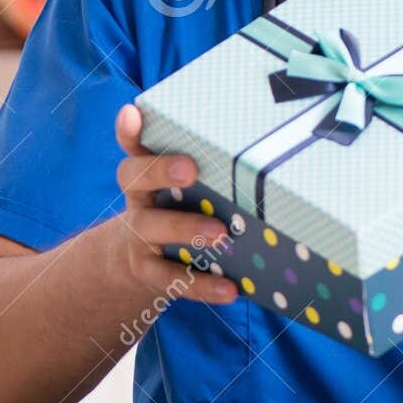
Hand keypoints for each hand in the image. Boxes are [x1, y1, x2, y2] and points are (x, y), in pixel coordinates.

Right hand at [113, 103, 237, 305]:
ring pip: (151, 227)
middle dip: (160, 170)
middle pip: (133, 177)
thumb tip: (273, 146)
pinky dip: (201, 285)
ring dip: (186, 228)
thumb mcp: (184, 187)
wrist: (140, 262)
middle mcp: (137, 198)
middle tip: (191, 169)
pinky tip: (229, 289)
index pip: (133, 143)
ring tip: (220, 233)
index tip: (134, 113)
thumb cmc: (178, 208)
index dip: (129, 129)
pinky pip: (170, 278)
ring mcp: (139, 235)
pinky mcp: (147, 271)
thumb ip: (213, 166)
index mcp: (146, 171)